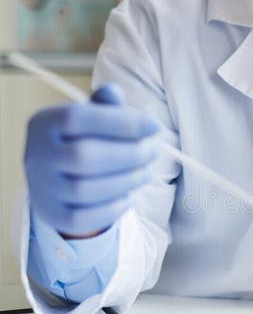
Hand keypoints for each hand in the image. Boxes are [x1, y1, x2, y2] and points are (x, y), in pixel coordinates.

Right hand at [25, 84, 158, 237]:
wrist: (54, 179)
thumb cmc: (81, 140)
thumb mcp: (90, 117)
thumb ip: (104, 105)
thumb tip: (114, 94)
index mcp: (44, 123)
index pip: (77, 118)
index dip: (120, 122)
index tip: (154, 126)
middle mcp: (37, 156)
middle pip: (83, 156)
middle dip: (129, 154)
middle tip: (153, 151)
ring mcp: (42, 189)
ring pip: (86, 190)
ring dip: (127, 181)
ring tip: (146, 171)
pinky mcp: (52, 215)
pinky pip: (84, 218)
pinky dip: (113, 208)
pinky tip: (128, 196)